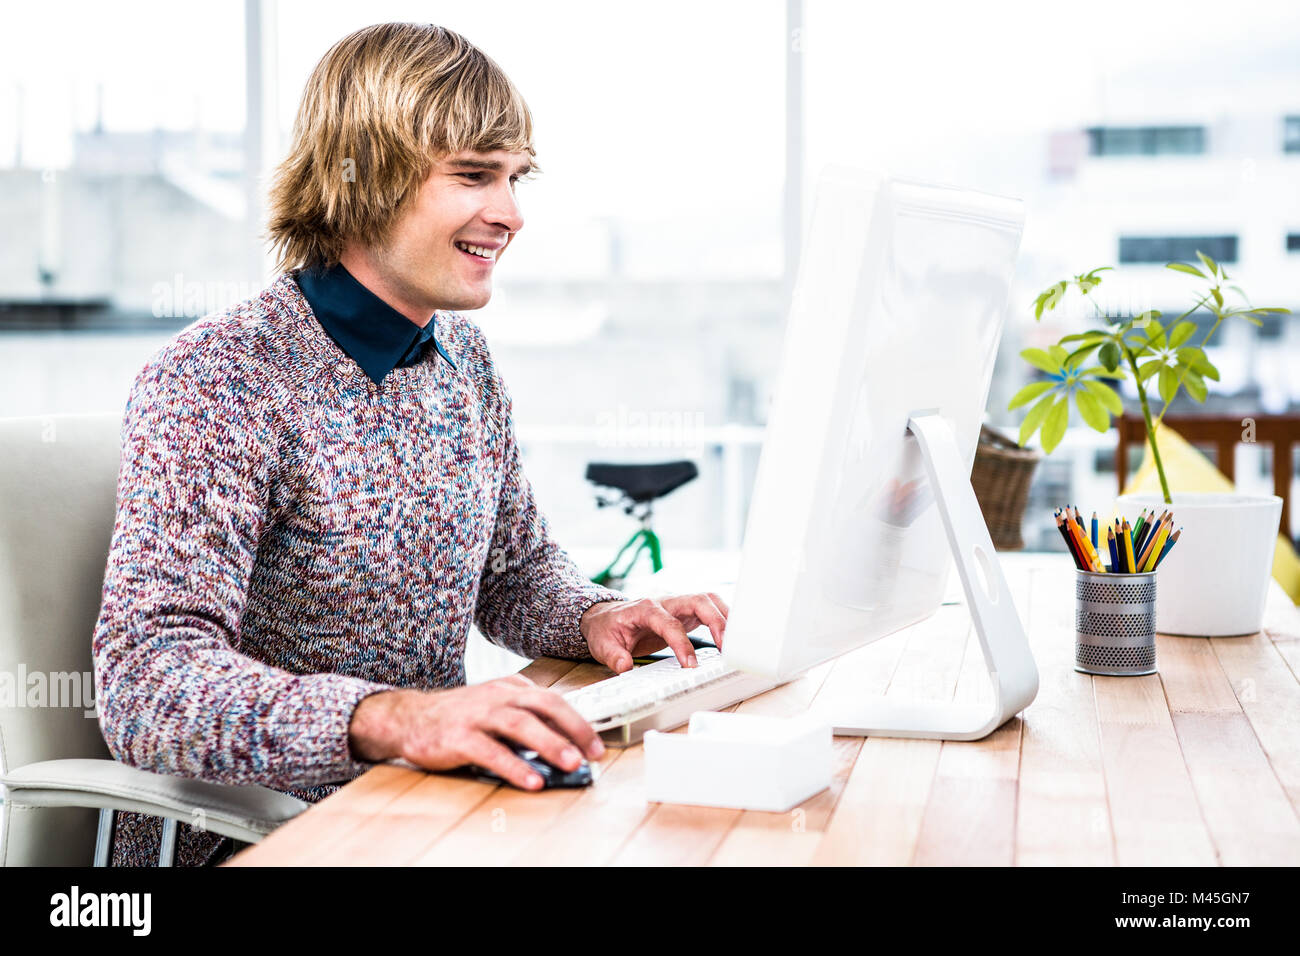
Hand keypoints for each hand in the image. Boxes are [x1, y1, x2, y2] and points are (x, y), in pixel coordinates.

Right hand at [348, 675, 604, 790]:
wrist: (408, 717)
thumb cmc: (458, 716)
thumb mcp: (494, 705)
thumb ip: (524, 714)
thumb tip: (562, 739)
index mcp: (509, 688)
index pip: (551, 699)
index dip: (578, 720)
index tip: (597, 743)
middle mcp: (496, 697)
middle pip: (543, 706)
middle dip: (573, 729)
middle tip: (593, 752)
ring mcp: (477, 715)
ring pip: (520, 725)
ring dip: (549, 744)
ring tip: (570, 764)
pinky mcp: (458, 737)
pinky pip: (491, 752)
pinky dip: (514, 766)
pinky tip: (531, 780)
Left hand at [580, 592, 729, 673]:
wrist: (606, 617)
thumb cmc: (607, 629)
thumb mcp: (602, 645)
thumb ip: (614, 656)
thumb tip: (624, 666)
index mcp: (645, 608)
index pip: (669, 623)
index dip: (681, 643)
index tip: (690, 664)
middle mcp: (665, 602)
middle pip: (698, 600)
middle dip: (716, 621)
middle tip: (726, 647)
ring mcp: (677, 605)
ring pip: (708, 600)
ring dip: (725, 617)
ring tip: (736, 642)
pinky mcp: (685, 612)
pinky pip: (709, 609)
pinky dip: (723, 619)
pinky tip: (731, 637)